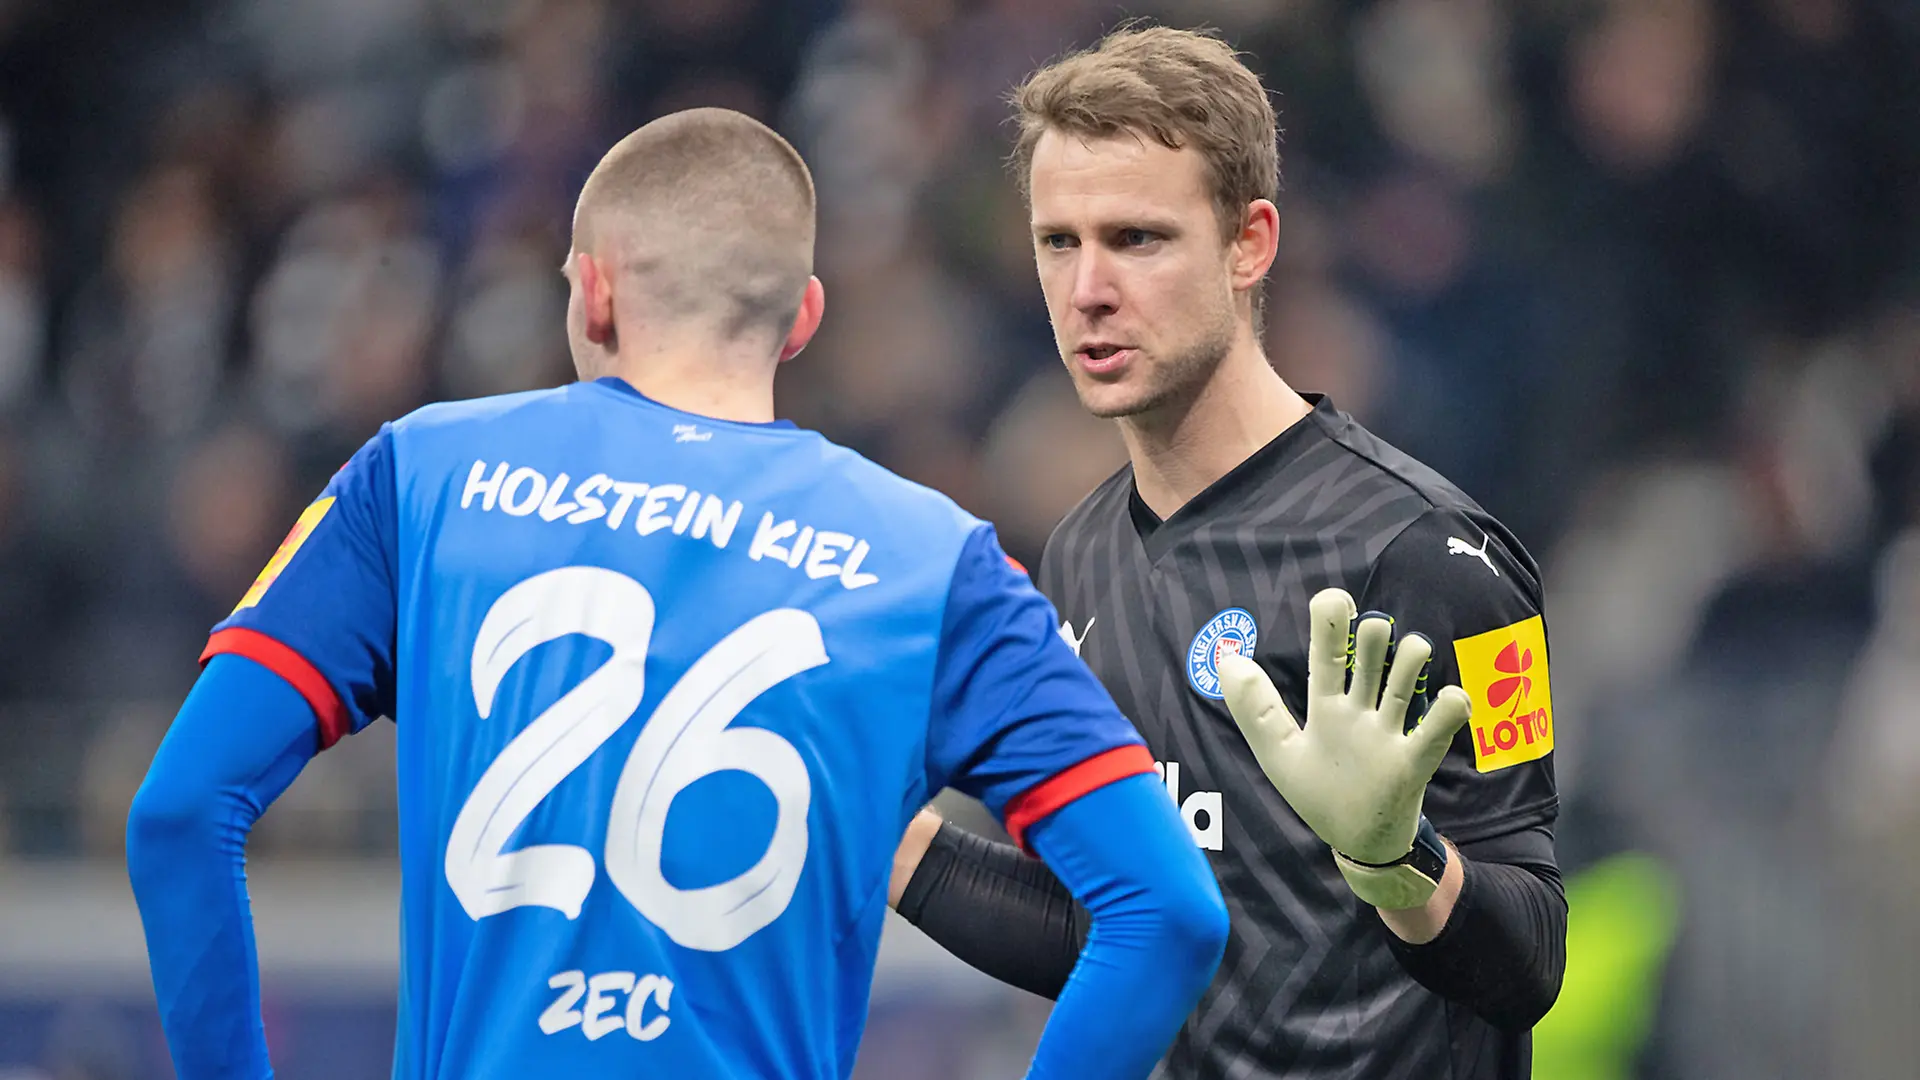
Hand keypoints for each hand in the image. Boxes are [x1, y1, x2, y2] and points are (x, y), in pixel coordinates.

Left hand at [1218, 588, 1470, 894]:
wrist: (1355, 843)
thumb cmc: (1318, 793)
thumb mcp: (1278, 752)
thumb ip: (1254, 708)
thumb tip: (1227, 658)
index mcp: (1326, 708)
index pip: (1326, 655)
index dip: (1330, 624)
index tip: (1335, 599)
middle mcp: (1359, 713)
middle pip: (1370, 660)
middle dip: (1374, 637)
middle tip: (1373, 631)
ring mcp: (1389, 734)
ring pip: (1404, 682)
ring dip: (1410, 660)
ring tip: (1411, 653)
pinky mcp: (1414, 763)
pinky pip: (1437, 732)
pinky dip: (1449, 711)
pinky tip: (1450, 698)